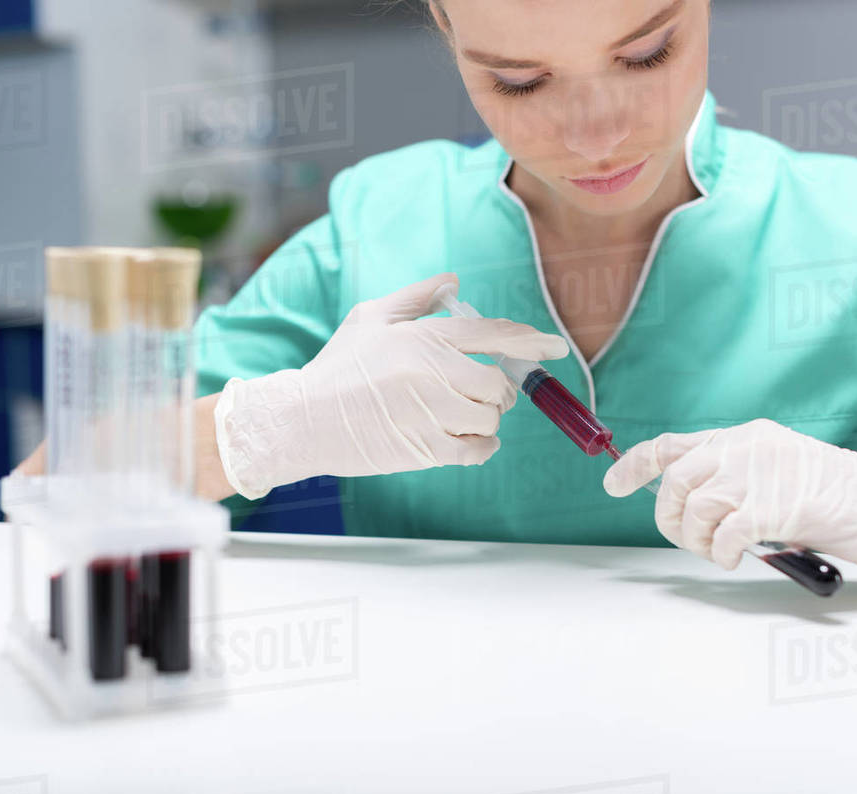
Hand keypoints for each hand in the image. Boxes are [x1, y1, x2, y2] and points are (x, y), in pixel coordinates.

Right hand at [215, 273, 568, 498]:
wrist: (301, 420)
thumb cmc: (337, 368)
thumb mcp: (369, 318)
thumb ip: (416, 298)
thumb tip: (454, 282)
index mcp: (423, 337)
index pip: (491, 334)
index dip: (529, 340)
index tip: (554, 347)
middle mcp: (432, 372)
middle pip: (498, 381)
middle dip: (498, 389)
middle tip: (481, 393)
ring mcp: (430, 412)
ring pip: (490, 417)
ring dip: (485, 418)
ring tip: (461, 415)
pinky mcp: (425, 449)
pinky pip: (478, 449)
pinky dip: (482, 446)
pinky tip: (469, 439)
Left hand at [603, 418, 856, 577]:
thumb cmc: (839, 498)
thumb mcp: (778, 474)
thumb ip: (737, 480)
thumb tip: (690, 505)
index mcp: (746, 437)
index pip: (672, 443)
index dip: (635, 465)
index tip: (612, 484)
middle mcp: (747, 447)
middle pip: (675, 478)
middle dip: (667, 517)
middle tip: (688, 540)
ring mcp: (762, 474)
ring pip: (695, 507)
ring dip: (696, 539)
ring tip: (720, 551)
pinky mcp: (778, 506)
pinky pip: (725, 533)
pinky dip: (722, 552)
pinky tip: (737, 557)